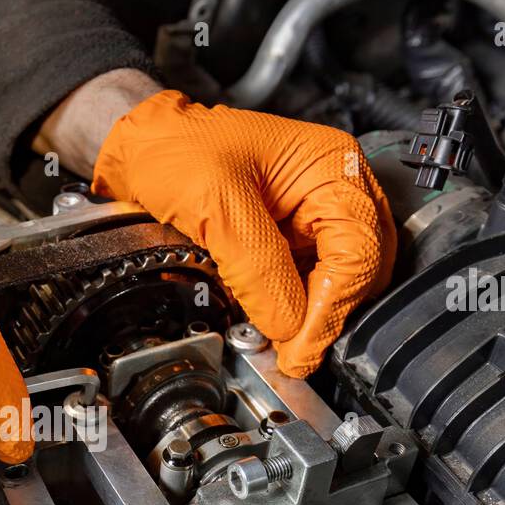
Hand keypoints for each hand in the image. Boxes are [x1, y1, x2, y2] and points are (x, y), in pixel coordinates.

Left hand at [90, 90, 395, 376]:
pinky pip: (306, 285)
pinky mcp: (291, 243)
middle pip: (361, 271)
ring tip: (278, 344)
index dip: (332, 307)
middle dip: (328, 315)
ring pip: (336, 284)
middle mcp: (334, 192)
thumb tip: (289, 326)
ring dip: (312, 317)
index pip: (359, 250)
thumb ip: (257, 267)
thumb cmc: (176, 149)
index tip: (300, 348)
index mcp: (332, 168)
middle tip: (292, 354)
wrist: (143, 151)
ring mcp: (314, 219)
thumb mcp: (214, 202)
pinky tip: (271, 324)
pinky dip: (294, 310)